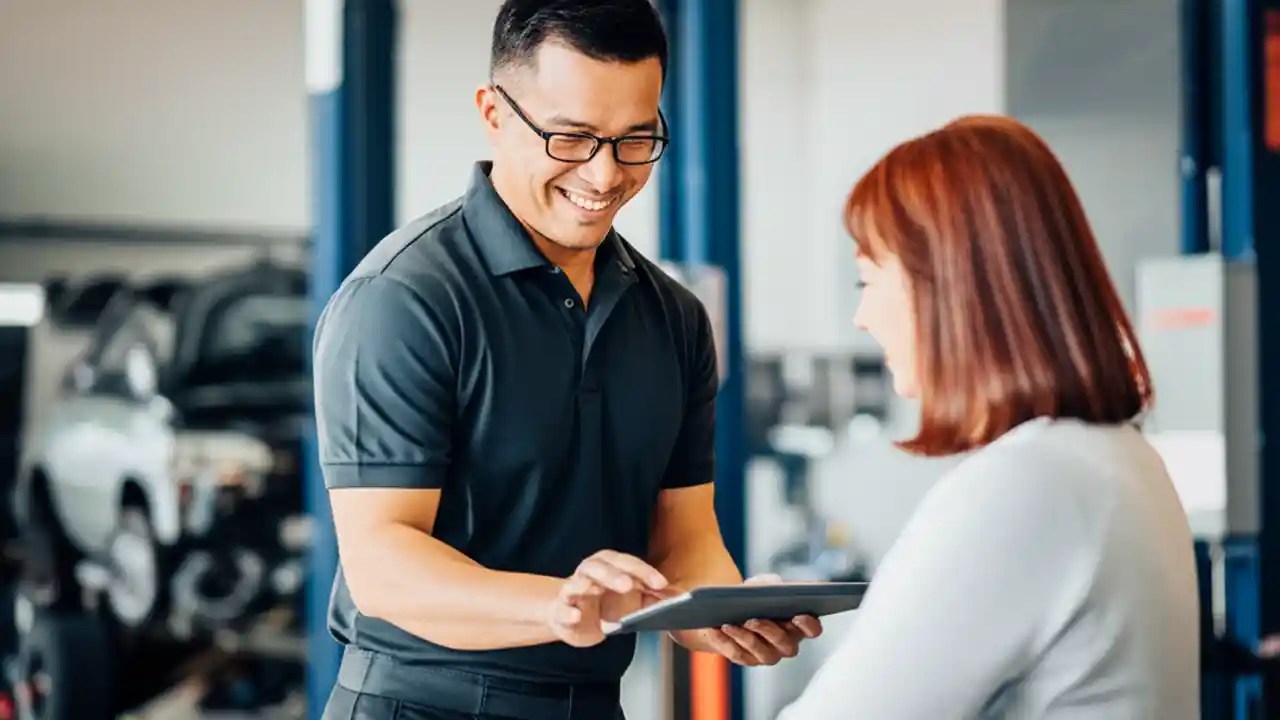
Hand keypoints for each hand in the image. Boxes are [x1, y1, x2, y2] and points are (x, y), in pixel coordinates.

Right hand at [546, 550, 669, 647]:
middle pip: (600, 568)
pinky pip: (562, 609)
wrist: (571, 617)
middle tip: (628, 585)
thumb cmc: (603, 605)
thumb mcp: (628, 600)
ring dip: (586, 585)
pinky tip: (576, 616)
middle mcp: (588, 573)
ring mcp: (572, 590)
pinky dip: (568, 612)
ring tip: (594, 589)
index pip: (626, 563)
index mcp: (608, 566)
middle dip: (614, 575)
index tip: (660, 583)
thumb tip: (672, 597)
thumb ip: (648, 597)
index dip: (643, 572)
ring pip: (576, 583)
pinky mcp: (560, 610)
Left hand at [678, 574, 823, 665]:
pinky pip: (737, 654)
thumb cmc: (752, 595)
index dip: (809, 625)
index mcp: (798, 625)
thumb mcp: (761, 584)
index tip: (799, 615)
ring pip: (761, 653)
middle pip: (786, 645)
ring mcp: (766, 655)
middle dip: (770, 632)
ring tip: (728, 624)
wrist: (725, 608)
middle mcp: (786, 644)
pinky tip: (715, 629)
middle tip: (752, 619)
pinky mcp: (745, 659)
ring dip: (744, 638)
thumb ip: (772, 584)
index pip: (813, 629)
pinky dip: (725, 642)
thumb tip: (775, 587)